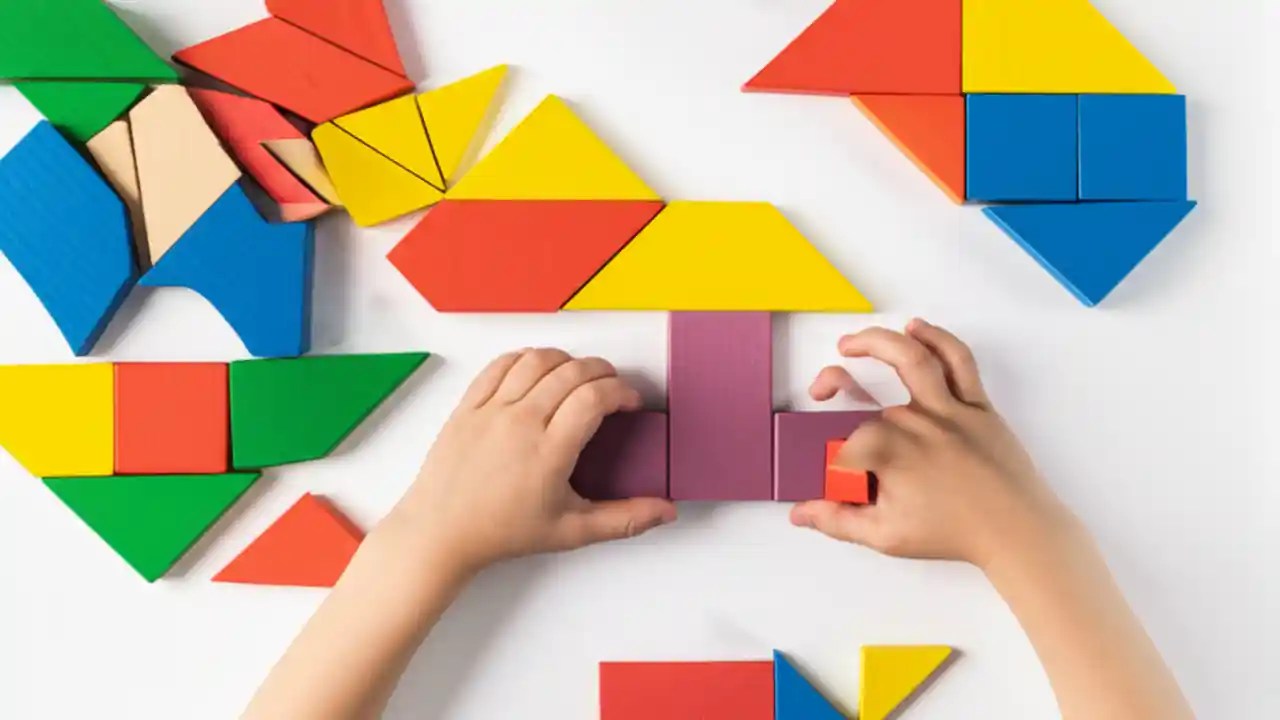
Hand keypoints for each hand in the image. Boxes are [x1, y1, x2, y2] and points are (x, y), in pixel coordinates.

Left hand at [383, 349, 677, 575]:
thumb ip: (623, 520)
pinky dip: (525, 358)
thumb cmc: (502, 533)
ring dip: (566, 360)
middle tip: (612, 387)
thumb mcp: (570, 532)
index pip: (595, 398)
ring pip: (537, 360)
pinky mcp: (468, 406)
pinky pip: (500, 365)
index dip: (621, 392)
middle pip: (572, 372)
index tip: (630, 403)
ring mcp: (491, 410)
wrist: (441, 532)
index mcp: (549, 451)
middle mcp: (521, 422)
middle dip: (602, 371)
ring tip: (578, 376)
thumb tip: (665, 512)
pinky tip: (538, 370)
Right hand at [790, 320, 1079, 569]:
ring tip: (852, 342)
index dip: (833, 452)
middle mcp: (917, 423)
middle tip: (820, 390)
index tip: (837, 469)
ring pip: (911, 358)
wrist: (1016, 530)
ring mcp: (949, 409)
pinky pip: (958, 360)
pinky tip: (915, 328)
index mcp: (892, 454)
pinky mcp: (977, 404)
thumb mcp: (886, 535)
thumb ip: (838, 521)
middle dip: (835, 383)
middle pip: (867, 397)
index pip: (845, 440)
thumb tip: (799, 513)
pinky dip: (936, 338)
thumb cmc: (953, 533)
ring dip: (876, 341)